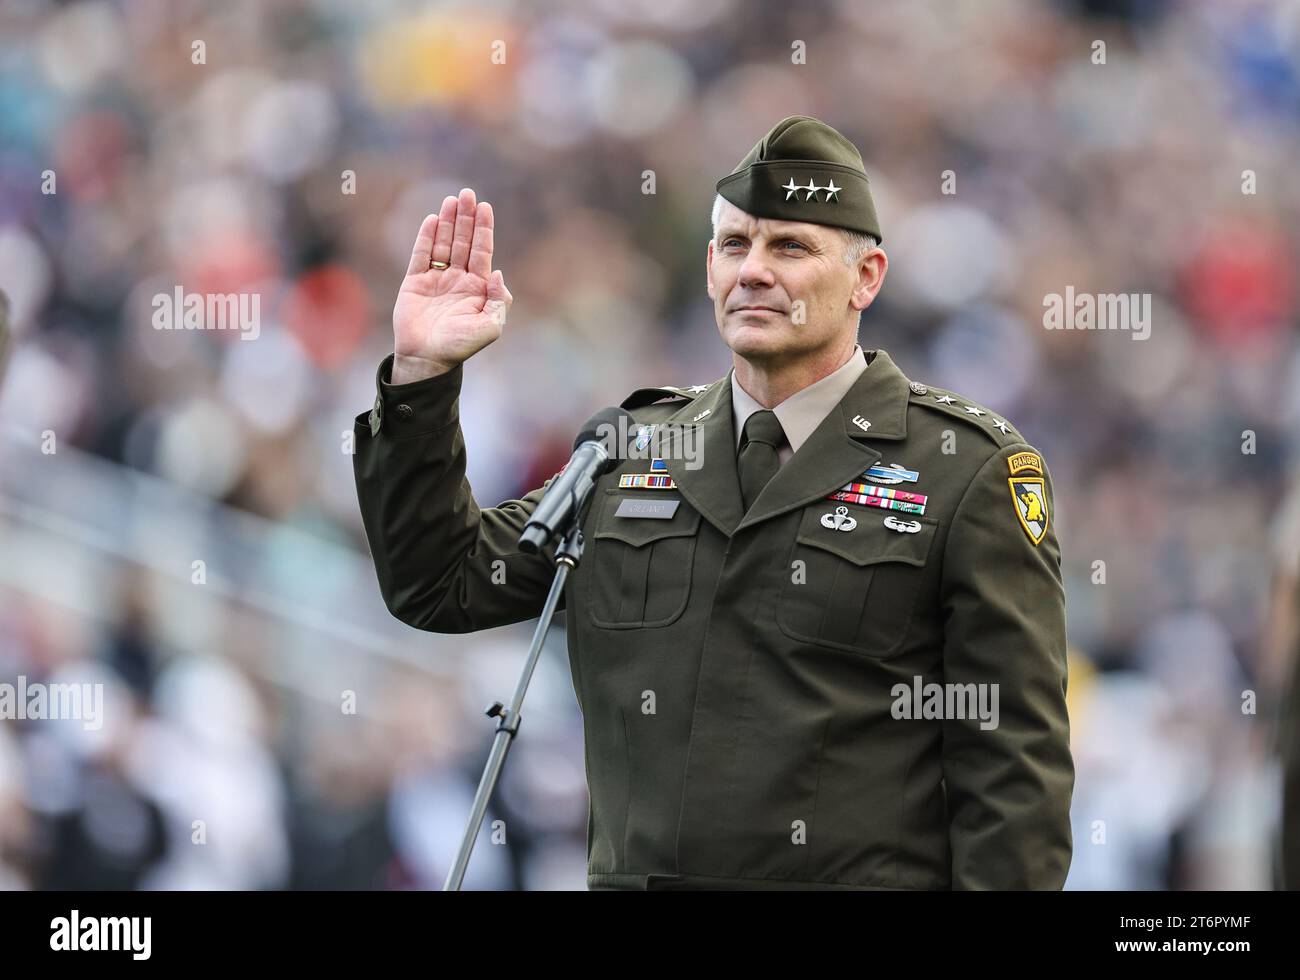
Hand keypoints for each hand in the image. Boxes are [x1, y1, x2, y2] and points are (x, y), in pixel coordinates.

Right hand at [391, 187, 512, 383]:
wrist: (428, 358)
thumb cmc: (460, 346)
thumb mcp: (491, 327)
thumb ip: (499, 300)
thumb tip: (497, 272)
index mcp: (477, 287)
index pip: (482, 251)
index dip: (484, 228)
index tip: (485, 206)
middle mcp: (458, 279)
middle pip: (463, 241)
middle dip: (466, 218)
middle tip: (467, 194)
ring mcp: (436, 279)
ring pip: (443, 244)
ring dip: (448, 222)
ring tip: (451, 200)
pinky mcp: (414, 282)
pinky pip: (421, 254)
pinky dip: (426, 237)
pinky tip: (433, 220)